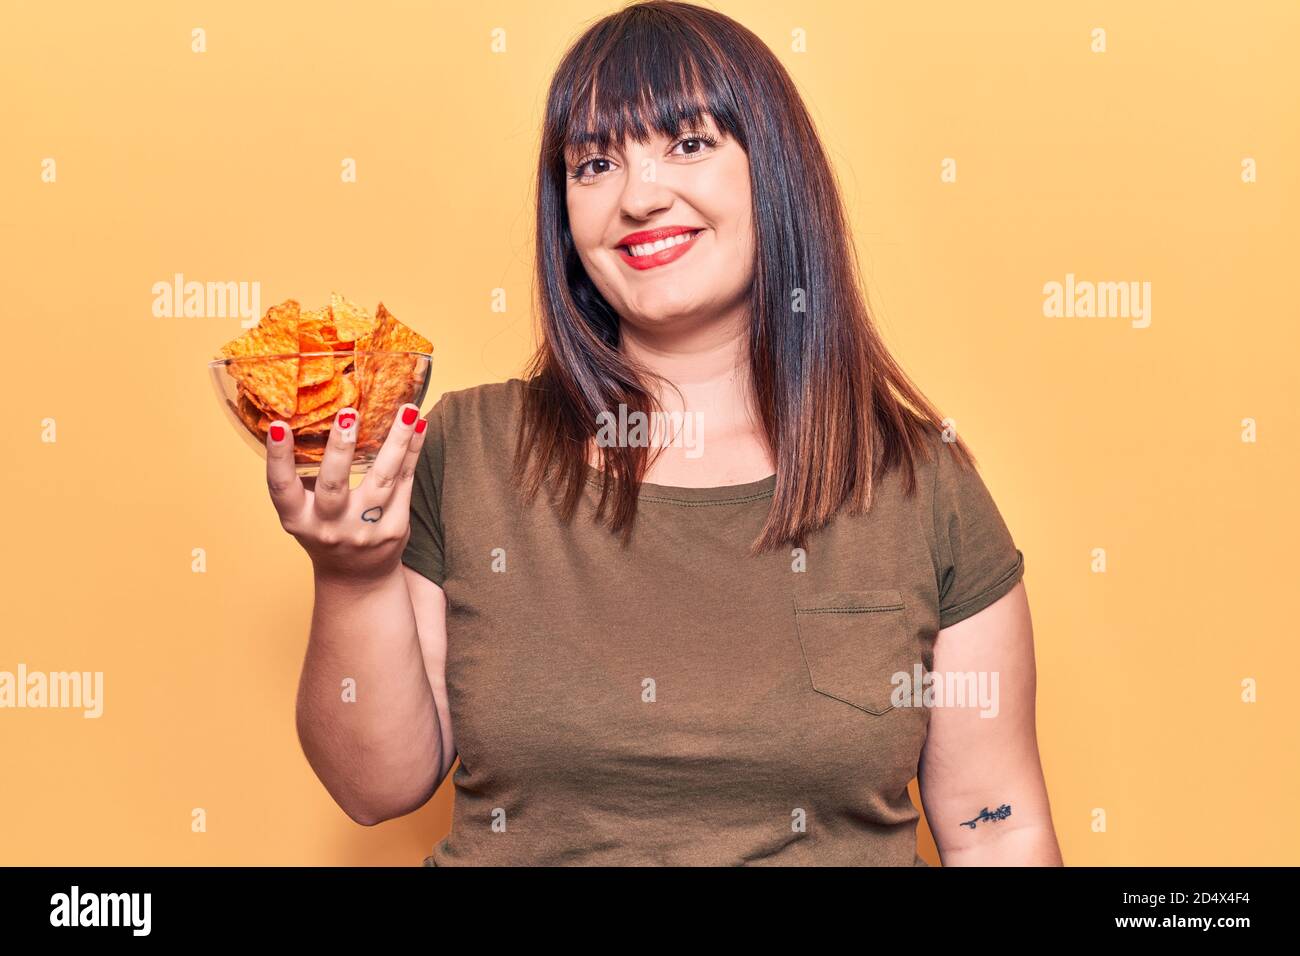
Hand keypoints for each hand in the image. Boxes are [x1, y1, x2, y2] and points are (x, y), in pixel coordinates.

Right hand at [264, 403, 428, 582]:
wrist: (357, 578)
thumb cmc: (326, 530)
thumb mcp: (305, 511)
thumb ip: (304, 475)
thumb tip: (306, 417)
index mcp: (299, 519)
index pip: (282, 488)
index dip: (278, 458)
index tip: (279, 426)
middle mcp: (330, 526)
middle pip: (335, 485)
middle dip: (341, 449)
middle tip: (348, 414)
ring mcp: (366, 529)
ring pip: (384, 479)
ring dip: (397, 441)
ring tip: (407, 410)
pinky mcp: (395, 527)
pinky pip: (406, 481)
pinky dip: (413, 450)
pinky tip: (419, 424)